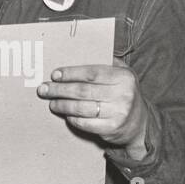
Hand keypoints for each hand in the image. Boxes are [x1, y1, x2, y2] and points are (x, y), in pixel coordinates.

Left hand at [35, 59, 149, 157]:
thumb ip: (107, 64)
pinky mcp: (112, 129)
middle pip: (83, 91)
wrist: (140, 123)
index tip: (55, 75)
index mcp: (124, 77)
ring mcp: (118, 113)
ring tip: (51, 102)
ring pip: (82, 108)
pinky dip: (73, 118)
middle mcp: (123, 94)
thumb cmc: (124, 94)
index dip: (71, 73)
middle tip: (44, 89)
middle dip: (60, 90)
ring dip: (62, 105)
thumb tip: (78, 55)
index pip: (92, 73)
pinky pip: (86, 123)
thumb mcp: (123, 75)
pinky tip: (66, 114)